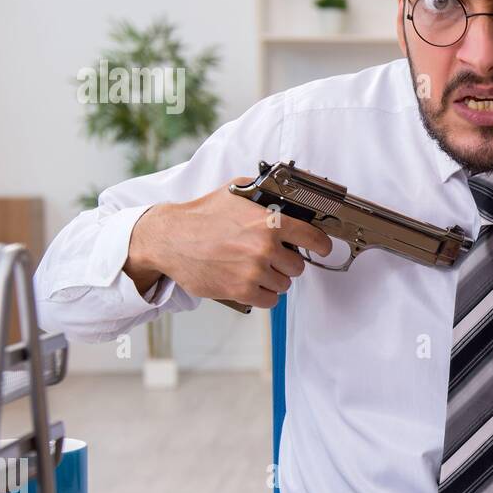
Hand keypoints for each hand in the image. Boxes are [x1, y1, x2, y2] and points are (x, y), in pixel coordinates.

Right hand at [124, 177, 332, 308]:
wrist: (170, 239)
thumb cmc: (202, 215)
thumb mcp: (237, 192)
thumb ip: (267, 192)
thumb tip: (292, 193)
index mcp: (269, 222)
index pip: (313, 238)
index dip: (321, 245)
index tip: (322, 249)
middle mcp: (264, 247)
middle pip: (298, 266)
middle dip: (287, 262)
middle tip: (271, 256)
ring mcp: (253, 271)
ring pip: (284, 284)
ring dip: (274, 278)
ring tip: (255, 267)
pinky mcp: (241, 290)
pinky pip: (270, 300)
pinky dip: (263, 294)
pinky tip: (251, 282)